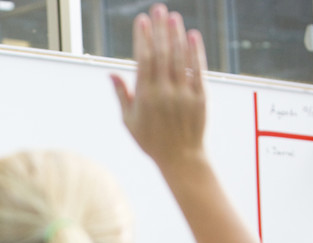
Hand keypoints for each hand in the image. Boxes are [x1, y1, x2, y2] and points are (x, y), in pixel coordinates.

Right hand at [110, 3, 206, 168]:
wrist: (181, 158)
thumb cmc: (152, 141)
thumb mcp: (130, 121)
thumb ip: (123, 95)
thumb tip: (111, 73)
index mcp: (145, 97)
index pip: (143, 60)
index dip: (142, 38)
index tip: (141, 20)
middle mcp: (165, 92)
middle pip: (162, 53)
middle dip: (159, 29)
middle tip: (157, 8)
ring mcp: (184, 94)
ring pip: (180, 58)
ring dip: (176, 35)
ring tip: (173, 16)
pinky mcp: (201, 97)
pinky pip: (198, 70)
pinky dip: (195, 52)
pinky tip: (193, 36)